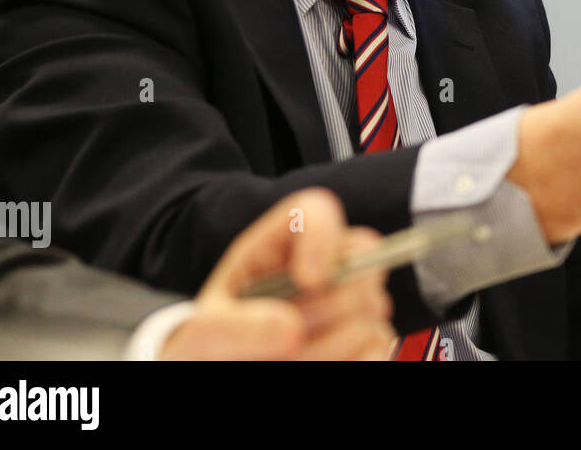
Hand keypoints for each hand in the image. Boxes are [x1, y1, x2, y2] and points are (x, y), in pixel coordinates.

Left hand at [159, 188, 394, 359]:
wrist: (224, 369)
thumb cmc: (210, 347)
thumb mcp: (199, 338)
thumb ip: (232, 329)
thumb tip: (292, 329)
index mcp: (277, 248)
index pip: (315, 212)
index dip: (322, 238)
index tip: (309, 280)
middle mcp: (324, 267)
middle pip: (360, 262)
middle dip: (319, 311)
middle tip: (282, 344)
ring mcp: (355, 304)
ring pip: (369, 314)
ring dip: (325, 350)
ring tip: (287, 362)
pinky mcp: (373, 342)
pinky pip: (380, 351)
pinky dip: (349, 365)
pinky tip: (318, 368)